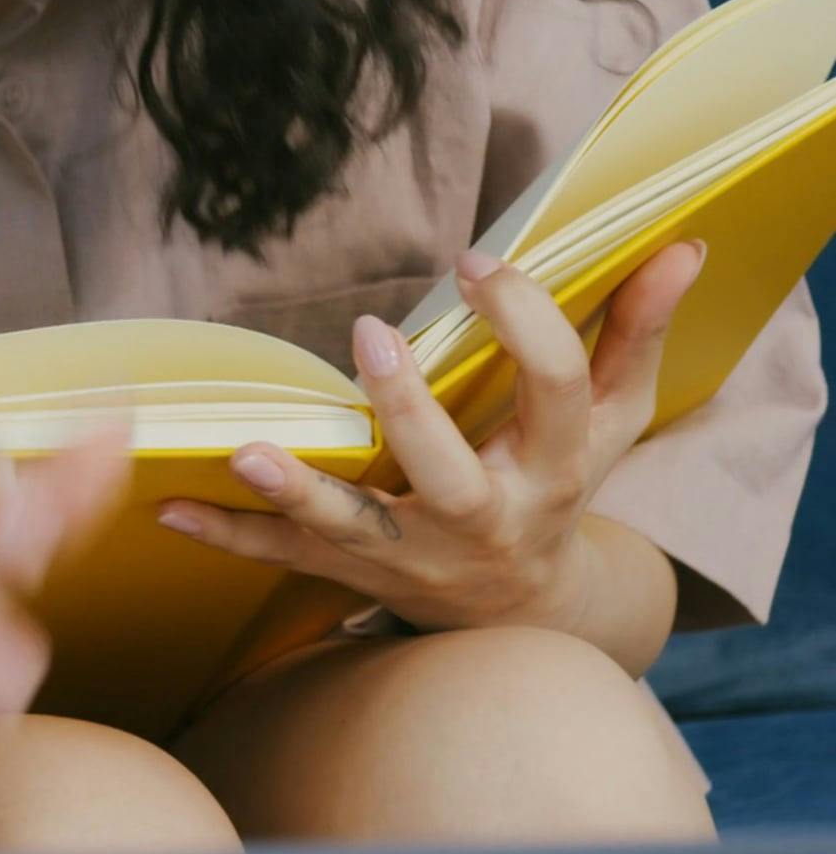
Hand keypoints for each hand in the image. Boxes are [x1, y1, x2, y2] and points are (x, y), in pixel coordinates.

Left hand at [154, 236, 709, 643]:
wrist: (526, 612)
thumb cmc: (563, 482)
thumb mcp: (612, 416)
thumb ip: (637, 329)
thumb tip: (683, 241)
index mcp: (553, 470)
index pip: (551, 391)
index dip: (523, 323)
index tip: (478, 262)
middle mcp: (485, 520)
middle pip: (450, 476)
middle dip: (410, 413)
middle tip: (371, 335)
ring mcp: (416, 557)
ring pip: (356, 531)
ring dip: (298, 495)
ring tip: (247, 453)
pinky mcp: (356, 574)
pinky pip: (287, 558)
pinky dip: (229, 535)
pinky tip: (170, 509)